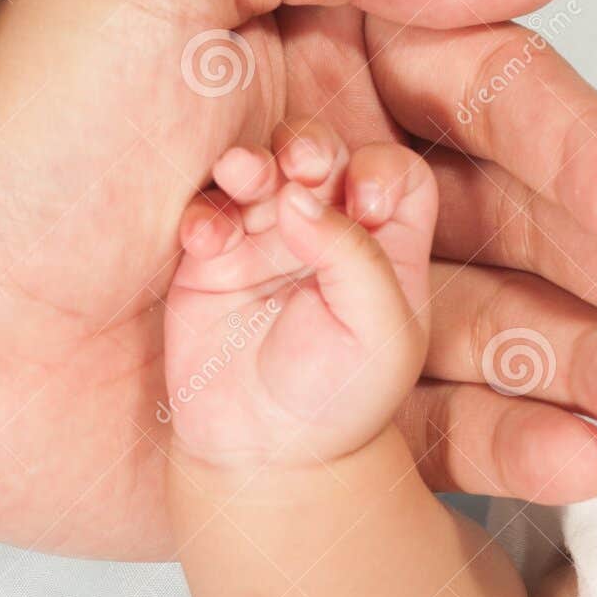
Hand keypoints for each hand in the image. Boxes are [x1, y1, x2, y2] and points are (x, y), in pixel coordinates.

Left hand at [0, 0, 596, 557]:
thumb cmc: (18, 122)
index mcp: (345, 69)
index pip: (508, 104)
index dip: (596, 158)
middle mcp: (363, 185)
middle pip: (536, 225)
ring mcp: (350, 304)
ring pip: (513, 330)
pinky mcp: (330, 415)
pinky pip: (449, 433)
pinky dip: (523, 446)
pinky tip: (587, 457)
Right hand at [165, 122, 433, 466]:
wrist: (267, 451)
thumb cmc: (341, 396)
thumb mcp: (380, 334)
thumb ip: (354, 258)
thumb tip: (297, 195)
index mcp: (386, 243)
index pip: (395, 173)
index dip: (382, 170)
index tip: (365, 204)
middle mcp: (328, 229)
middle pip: (322, 152)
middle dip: (309, 146)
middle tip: (302, 166)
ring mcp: (265, 238)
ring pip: (258, 168)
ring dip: (249, 162)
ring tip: (243, 175)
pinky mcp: (210, 259)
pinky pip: (203, 212)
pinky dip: (202, 213)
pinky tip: (206, 243)